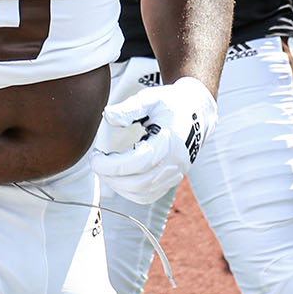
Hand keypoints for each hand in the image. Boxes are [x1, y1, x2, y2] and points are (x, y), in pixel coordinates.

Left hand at [91, 76, 215, 204]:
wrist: (197, 112)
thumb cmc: (171, 103)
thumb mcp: (150, 98)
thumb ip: (128, 108)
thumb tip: (108, 116)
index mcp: (170, 141)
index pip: (139, 162)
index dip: (113, 165)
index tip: (95, 157)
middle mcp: (175, 161)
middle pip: (139, 182)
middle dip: (111, 177)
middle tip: (96, 163)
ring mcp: (175, 173)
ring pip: (143, 193)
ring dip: (118, 186)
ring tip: (105, 170)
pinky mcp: (173, 179)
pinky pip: (149, 195)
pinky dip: (130, 191)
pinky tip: (118, 177)